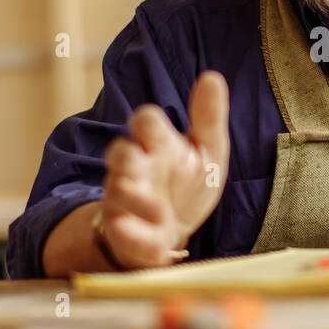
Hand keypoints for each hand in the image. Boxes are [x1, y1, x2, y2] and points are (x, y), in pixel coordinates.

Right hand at [99, 71, 229, 267]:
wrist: (174, 227)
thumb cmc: (187, 181)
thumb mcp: (206, 149)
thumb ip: (209, 116)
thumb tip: (212, 76)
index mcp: (156, 145)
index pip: (143, 122)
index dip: (146, 121)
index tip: (158, 128)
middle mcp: (135, 168)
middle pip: (118, 153)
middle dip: (126, 156)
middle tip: (145, 163)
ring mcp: (125, 200)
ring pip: (116, 193)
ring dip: (136, 202)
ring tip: (161, 215)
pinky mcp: (125, 231)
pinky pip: (124, 235)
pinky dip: (141, 244)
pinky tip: (160, 252)